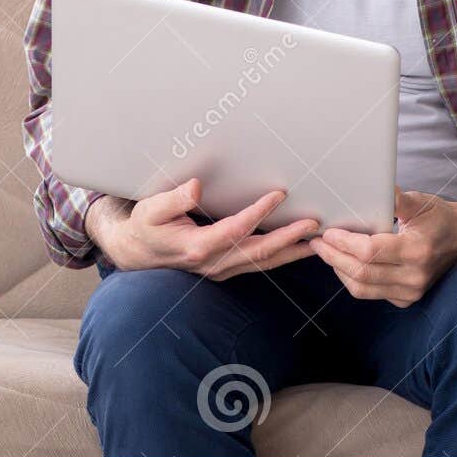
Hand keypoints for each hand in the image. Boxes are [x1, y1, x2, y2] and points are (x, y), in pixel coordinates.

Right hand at [86, 178, 319, 280]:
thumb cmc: (145, 226)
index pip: (235, 230)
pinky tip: (297, 247)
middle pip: (259, 252)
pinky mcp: (226, 268)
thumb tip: (196, 187)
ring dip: (292, 252)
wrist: (137, 252)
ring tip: (318, 241)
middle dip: (289, 238)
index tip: (279, 194)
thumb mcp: (150, 209)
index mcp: (196, 247)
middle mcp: (213, 263)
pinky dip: (281, 256)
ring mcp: (221, 269)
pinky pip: (259, 264)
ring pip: (263, 263)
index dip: (258, 212)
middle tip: (314, 225)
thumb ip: (173, 199)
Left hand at [310, 187, 456, 307]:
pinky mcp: (406, 298)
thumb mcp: (420, 202)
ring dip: (339, 269)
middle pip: (361, 272)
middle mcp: (415, 276)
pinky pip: (370, 293)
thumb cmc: (439, 217)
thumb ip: (395, 198)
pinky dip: (352, 278)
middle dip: (333, 257)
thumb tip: (372, 186)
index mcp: (418, 251)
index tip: (328, 231)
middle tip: (317, 242)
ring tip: (325, 252)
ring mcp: (411, 291)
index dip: (344, 242)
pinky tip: (343, 262)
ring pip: (362, 287)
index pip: (370, 252)